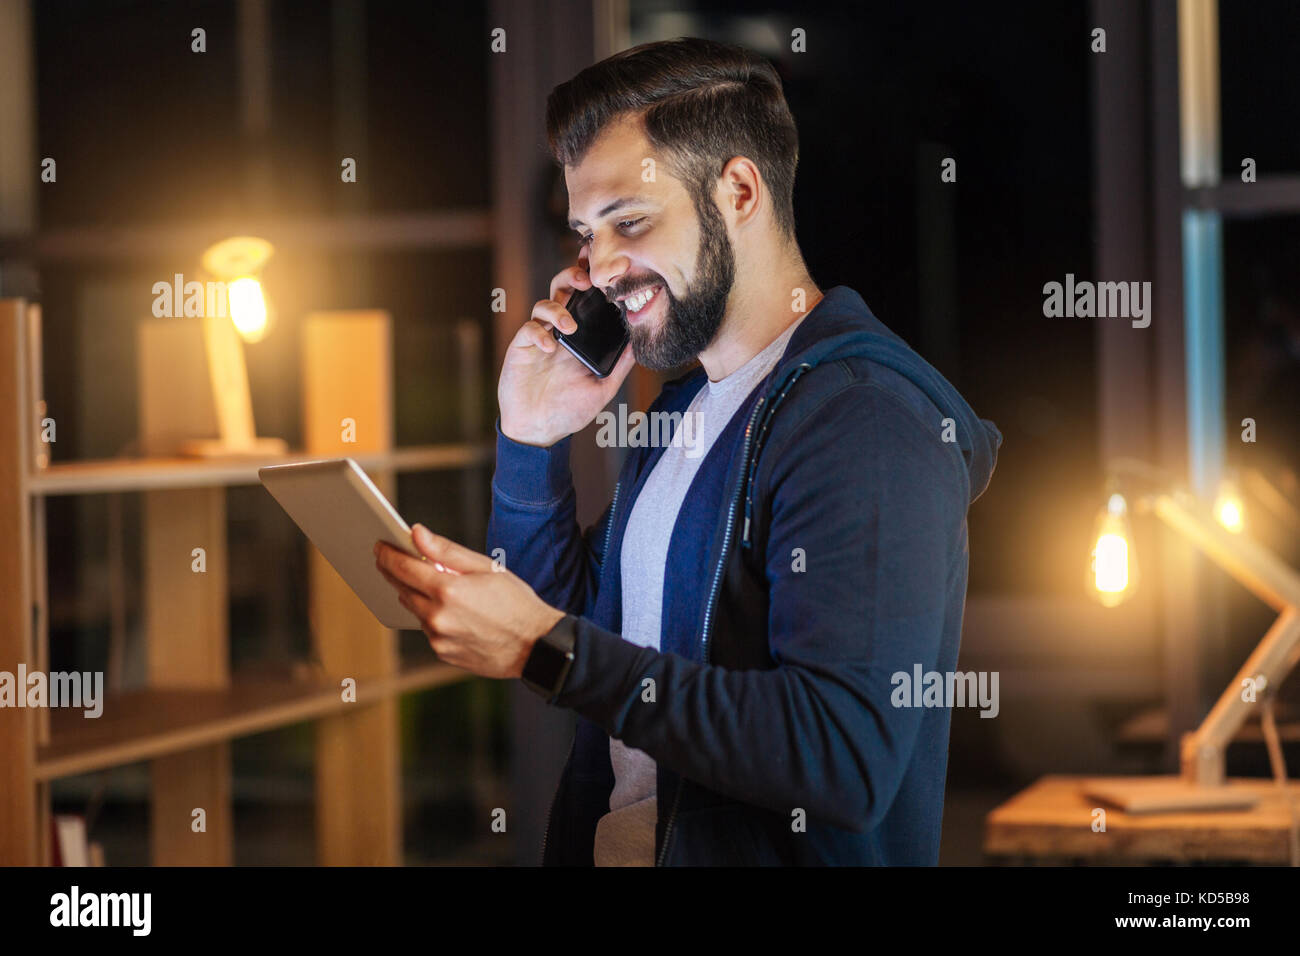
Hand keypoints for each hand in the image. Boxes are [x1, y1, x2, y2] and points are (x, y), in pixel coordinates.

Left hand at [373, 525, 565, 678]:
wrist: (535, 646)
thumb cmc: (516, 602)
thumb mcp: (486, 567)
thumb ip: (446, 551)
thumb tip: (417, 533)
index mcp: (448, 590)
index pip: (403, 567)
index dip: (387, 554)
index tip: (379, 546)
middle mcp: (438, 617)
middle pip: (402, 589)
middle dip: (395, 572)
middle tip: (390, 559)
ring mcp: (438, 638)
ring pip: (414, 611)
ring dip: (415, 595)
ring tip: (426, 583)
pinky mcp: (442, 653)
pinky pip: (428, 630)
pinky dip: (432, 617)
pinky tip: (448, 610)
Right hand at [497, 254, 636, 446]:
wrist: (539, 431)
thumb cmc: (569, 410)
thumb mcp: (603, 388)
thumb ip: (620, 365)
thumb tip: (639, 343)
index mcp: (580, 336)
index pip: (586, 299)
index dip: (592, 279)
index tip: (604, 267)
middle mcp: (559, 331)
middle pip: (562, 289)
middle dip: (572, 277)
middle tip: (586, 282)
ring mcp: (540, 338)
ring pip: (544, 305)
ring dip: (558, 309)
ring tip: (570, 327)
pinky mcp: (522, 348)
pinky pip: (529, 329)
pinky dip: (539, 333)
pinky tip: (549, 347)